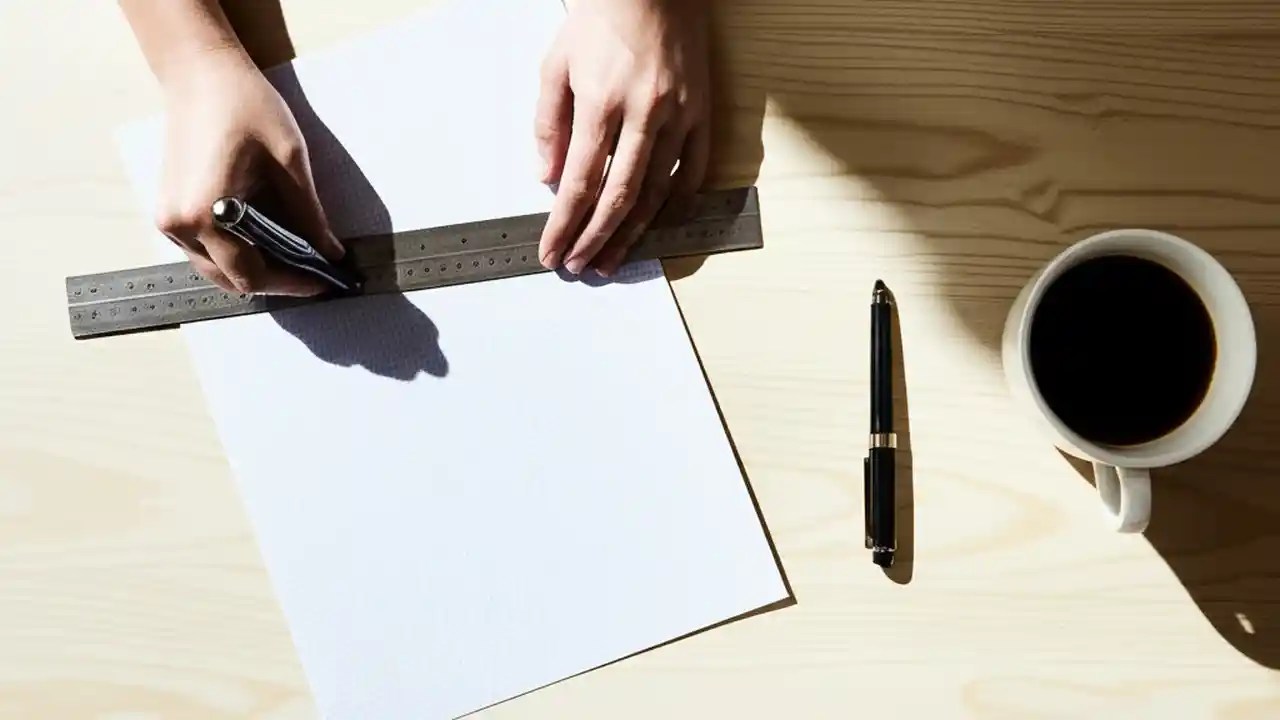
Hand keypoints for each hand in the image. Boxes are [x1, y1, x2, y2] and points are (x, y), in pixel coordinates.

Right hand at [153, 48, 344, 295]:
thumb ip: (309, 214)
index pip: (253, 274)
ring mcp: (168, 220)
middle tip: (312, 270)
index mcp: (207, 214)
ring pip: (216, 269)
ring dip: (254, 268)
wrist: (199, 74)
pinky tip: (265, 237)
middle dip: (275, 280)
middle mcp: (179, 225)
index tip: (324, 281)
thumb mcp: (289, 160)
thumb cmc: (243, 106)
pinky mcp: (168, 212)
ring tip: (293, 255)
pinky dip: (235, 253)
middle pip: (232, 280)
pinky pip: (204, 250)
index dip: (292, 283)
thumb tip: (330, 252)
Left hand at [535, 0, 710, 277]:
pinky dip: (678, 202)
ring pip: (658, 191)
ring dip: (633, 233)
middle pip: (619, 197)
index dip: (564, 225)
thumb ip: (549, 124)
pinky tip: (660, 224)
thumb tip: (549, 177)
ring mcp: (679, 115)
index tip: (551, 253)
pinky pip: (695, 169)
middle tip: (579, 267)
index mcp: (601, 102)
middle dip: (595, 240)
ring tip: (613, 259)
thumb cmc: (601, 17)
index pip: (580, 182)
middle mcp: (644, 114)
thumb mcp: (556, 64)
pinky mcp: (703, 111)